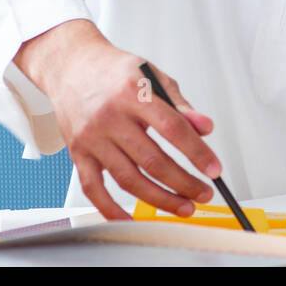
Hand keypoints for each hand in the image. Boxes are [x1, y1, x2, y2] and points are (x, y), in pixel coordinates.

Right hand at [13, 18, 219, 221]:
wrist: (71, 66)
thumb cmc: (113, 71)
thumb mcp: (151, 75)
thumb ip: (180, 104)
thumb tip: (205, 128)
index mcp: (133, 91)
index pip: (172, 128)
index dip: (197, 152)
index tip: (214, 169)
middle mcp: (110, 115)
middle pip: (152, 160)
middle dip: (183, 183)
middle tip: (203, 193)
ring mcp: (92, 137)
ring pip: (128, 179)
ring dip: (159, 199)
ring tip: (182, 206)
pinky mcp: (77, 152)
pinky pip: (93, 188)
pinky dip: (111, 209)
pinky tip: (131, 219)